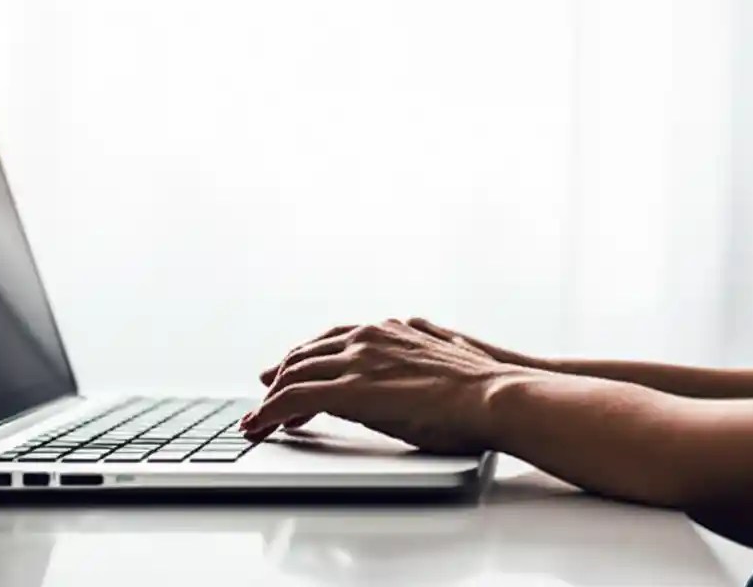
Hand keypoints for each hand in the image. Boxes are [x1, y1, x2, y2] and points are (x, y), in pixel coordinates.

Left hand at [243, 318, 534, 453]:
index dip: (307, 358)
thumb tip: (406, 372)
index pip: (332, 340)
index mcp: (389, 329)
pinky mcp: (350, 389)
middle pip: (306, 354)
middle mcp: (367, 336)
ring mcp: (357, 360)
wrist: (495, 395)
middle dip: (280, 376)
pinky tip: (260, 424)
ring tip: (257, 419)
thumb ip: (413, 361)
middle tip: (265, 396)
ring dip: (270, 397)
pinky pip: (295, 397)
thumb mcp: (440, 362)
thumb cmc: (480, 387)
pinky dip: (269, 411)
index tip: (291, 372)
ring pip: (294, 373)